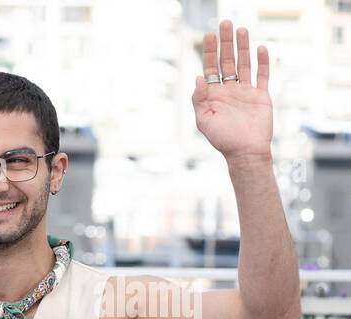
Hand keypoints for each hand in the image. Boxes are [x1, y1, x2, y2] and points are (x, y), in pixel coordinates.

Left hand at [193, 20, 272, 160]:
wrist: (246, 152)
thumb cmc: (222, 139)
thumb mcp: (204, 120)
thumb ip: (199, 99)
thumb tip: (197, 77)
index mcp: (213, 95)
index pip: (210, 68)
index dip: (210, 51)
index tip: (209, 34)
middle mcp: (229, 90)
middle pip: (227, 61)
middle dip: (226, 43)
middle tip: (226, 23)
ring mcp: (245, 92)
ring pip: (244, 64)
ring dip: (243, 47)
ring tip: (241, 30)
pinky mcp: (261, 96)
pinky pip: (262, 75)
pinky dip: (262, 62)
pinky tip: (260, 49)